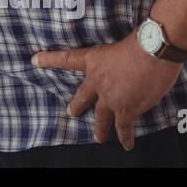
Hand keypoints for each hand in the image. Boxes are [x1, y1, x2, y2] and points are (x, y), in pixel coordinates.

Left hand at [31, 31, 182, 150]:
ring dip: (101, 129)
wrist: (152, 52)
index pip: (66, 59)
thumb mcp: (122, 43)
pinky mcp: (126, 110)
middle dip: (76, 106)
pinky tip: (126, 145)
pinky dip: (125, 137)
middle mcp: (98, 81)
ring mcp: (110, 98)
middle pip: (83, 97)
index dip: (49, 59)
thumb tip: (129, 63)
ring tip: (99, 138)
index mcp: (94, 60)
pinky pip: (123, 128)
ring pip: (102, 118)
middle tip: (70, 113)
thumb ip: (119, 57)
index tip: (35, 59)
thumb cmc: (141, 42)